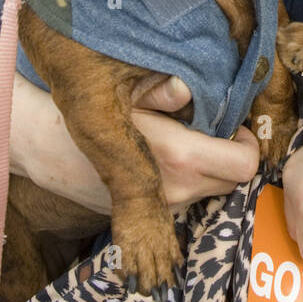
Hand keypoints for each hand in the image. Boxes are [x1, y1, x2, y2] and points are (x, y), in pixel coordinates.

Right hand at [15, 74, 259, 215]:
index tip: (236, 128)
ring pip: (213, 190)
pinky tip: (171, 158)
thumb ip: (162, 91)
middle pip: (233, 181)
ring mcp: (167, 207)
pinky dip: (193, 179)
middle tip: (215, 129)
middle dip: (232, 155)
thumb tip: (185, 87)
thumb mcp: (129, 93)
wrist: (53, 149)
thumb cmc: (95, 112)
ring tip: (190, 140)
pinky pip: (192, 196)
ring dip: (212, 168)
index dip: (248, 145)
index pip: (244, 166)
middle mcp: (178, 190)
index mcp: (180, 157)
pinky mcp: (156, 214)